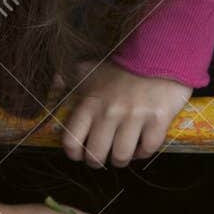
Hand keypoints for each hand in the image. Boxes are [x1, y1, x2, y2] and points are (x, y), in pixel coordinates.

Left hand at [61, 65, 190, 167]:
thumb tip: (54, 83)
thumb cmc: (121, 65)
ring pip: (122, 156)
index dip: (74, 153)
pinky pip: (148, 148)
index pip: (72, 140)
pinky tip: (141, 145)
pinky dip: (143, 152)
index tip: (80, 154)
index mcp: (91, 102)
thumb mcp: (89, 68)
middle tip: (101, 157)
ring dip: (120, 160)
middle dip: (97, 161)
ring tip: (122, 154)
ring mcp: (136, 116)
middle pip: (96, 154)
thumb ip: (69, 77)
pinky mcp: (158, 119)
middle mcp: (110, 112)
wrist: (159, 53)